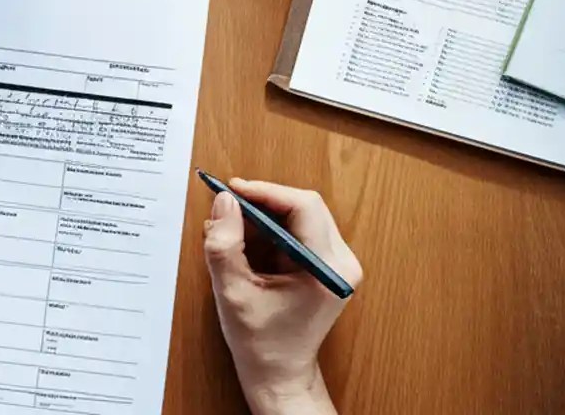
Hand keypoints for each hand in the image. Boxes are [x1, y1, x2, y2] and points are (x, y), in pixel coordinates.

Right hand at [202, 179, 362, 414]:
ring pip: (298, 216)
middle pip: (303, 207)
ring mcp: (335, 263)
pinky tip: (243, 242)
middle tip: (227, 205)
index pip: (303, 207)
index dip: (265, 192)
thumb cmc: (261, 342)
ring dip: (262, 216)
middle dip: (261, 202)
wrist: (279, 373)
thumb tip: (224, 203)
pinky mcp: (324, 265)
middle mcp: (340, 262)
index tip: (232, 190)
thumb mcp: (233, 292)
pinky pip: (296, 231)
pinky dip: (268, 230)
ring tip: (229, 229)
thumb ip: (224, 244)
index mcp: (327, 269)